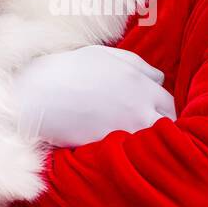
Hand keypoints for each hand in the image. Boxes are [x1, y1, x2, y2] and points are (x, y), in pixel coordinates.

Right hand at [11, 45, 175, 147]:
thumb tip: (158, 78)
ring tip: (139, 141)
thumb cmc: (68, 70)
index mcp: (139, 81)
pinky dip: (132, 151)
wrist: (38, 94)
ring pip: (156, 138)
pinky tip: (121, 149)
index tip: (152, 111)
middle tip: (147, 127)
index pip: (168, 99)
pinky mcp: (112, 145)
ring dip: (151, 139)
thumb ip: (137, 65)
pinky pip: (133, 151)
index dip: (161, 106)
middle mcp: (139, 105)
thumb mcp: (105, 55)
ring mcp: (127, 127)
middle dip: (162, 123)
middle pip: (169, 120)